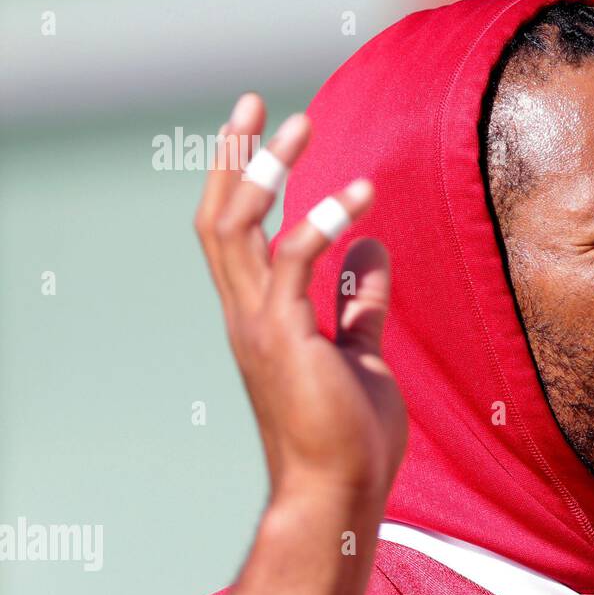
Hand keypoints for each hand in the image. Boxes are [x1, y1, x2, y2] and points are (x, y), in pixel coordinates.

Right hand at [194, 92, 407, 512]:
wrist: (340, 491)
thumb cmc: (350, 433)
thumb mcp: (361, 352)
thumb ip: (361, 301)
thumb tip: (372, 248)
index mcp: (261, 315)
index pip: (235, 233)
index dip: (242, 180)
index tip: (259, 130)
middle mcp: (247, 313)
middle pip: (220, 216)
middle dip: (236, 157)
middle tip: (256, 103)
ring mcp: (259, 324)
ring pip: (239, 227)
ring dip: (268, 171)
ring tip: (302, 121)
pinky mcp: (285, 337)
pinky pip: (294, 262)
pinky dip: (321, 221)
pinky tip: (360, 196)